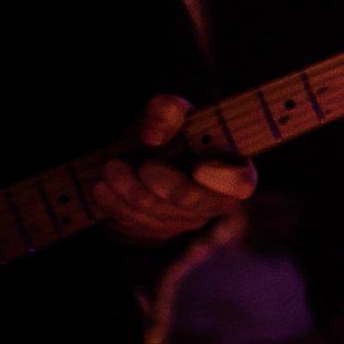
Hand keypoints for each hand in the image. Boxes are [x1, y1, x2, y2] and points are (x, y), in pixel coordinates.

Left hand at [88, 95, 255, 244]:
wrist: (137, 154)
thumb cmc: (164, 131)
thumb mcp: (168, 111)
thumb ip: (167, 111)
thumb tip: (152, 137)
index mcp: (230, 168)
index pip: (241, 183)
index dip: (222, 179)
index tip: (198, 167)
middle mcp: (215, 200)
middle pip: (194, 203)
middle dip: (162, 185)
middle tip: (138, 164)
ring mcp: (188, 220)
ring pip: (160, 216)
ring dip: (129, 192)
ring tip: (109, 169)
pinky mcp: (160, 232)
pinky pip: (138, 226)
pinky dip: (117, 206)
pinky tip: (102, 189)